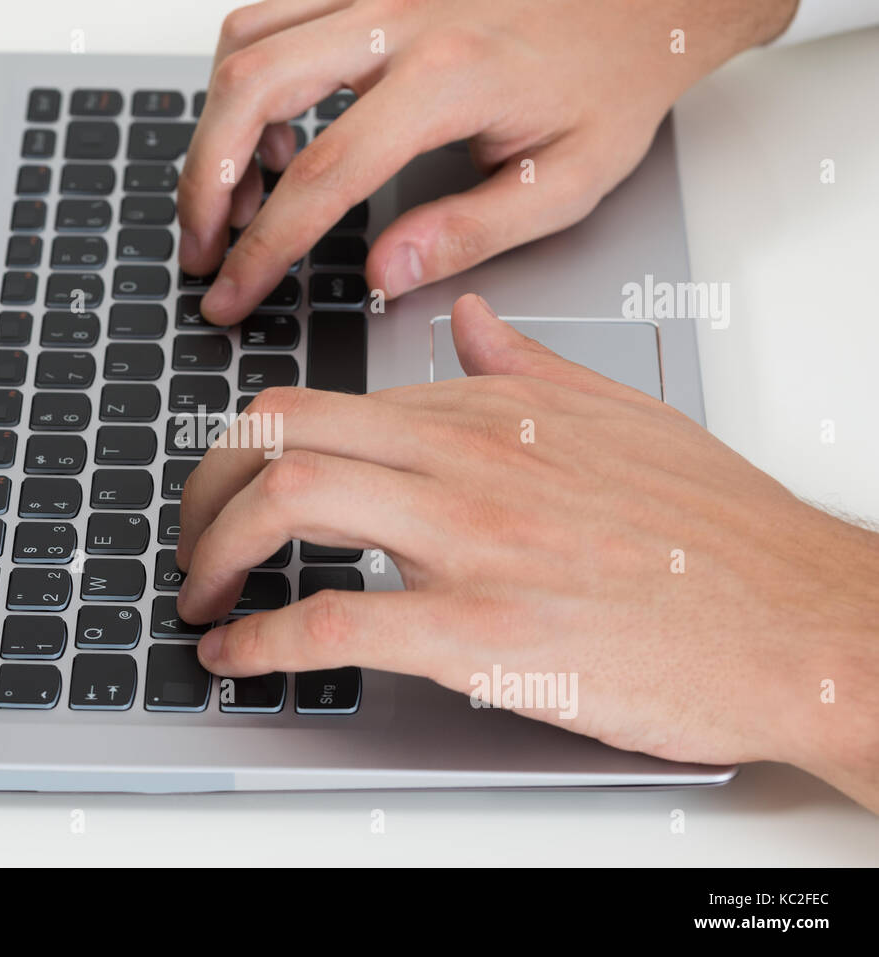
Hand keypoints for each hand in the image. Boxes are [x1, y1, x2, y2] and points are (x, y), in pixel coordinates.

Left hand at [175, 294, 878, 811]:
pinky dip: (262, 642)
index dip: (241, 452)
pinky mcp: (484, 633)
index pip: (314, 404)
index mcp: (484, 415)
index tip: (225, 490)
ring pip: (289, 502)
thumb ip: (524, 364)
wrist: (798, 617)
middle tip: (192, 543)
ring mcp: (471, 542)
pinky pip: (334, 623)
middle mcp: (464, 463)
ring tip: (201, 597)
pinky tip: (239, 657)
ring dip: (214, 554)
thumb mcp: (617, 415)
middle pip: (277, 437)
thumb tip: (467, 320)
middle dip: (204, 493)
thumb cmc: (717, 529)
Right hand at [178, 0, 797, 323]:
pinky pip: (274, 9)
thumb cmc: (613, 81)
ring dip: (217, 124)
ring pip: (246, 40)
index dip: (262, 250)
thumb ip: (469, 230)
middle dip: (203, 184)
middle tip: (204, 248)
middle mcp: (399, 16)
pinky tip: (272, 125)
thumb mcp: (565, 178)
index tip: (232, 296)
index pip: (321, 178)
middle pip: (248, 90)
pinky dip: (246, 72)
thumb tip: (384, 271)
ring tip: (236, 193)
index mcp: (448, 78)